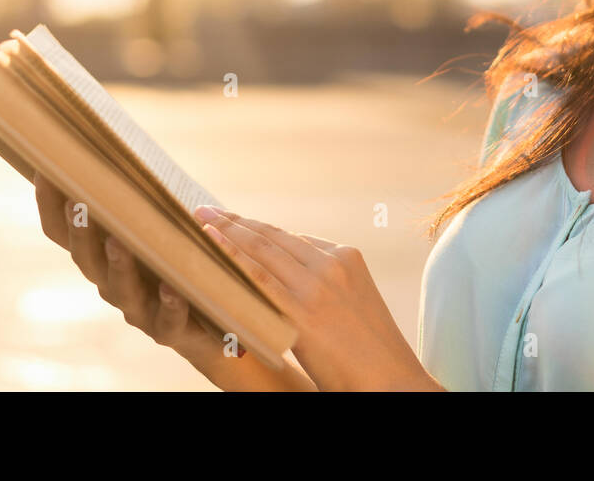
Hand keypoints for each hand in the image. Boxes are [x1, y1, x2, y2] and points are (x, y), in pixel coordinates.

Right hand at [32, 173, 315, 390]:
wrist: (213, 317)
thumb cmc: (180, 257)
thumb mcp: (160, 224)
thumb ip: (144, 198)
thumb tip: (125, 147)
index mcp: (101, 255)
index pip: (63, 230)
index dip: (50, 203)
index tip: (46, 169)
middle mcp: (111, 283)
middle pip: (85, 257)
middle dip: (81, 231)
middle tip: (78, 202)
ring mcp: (139, 309)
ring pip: (120, 288)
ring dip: (119, 264)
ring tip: (119, 241)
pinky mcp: (171, 330)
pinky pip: (167, 319)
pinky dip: (169, 303)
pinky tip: (173, 288)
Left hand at [193, 206, 443, 391]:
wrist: (393, 382)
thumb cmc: (372, 354)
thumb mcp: (354, 304)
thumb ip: (327, 286)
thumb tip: (290, 282)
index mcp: (347, 257)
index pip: (291, 238)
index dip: (257, 228)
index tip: (232, 221)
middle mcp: (333, 262)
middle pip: (273, 236)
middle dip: (236, 221)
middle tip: (205, 211)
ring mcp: (318, 284)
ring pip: (262, 248)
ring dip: (226, 230)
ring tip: (200, 221)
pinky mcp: (303, 311)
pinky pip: (258, 276)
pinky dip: (231, 255)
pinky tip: (211, 243)